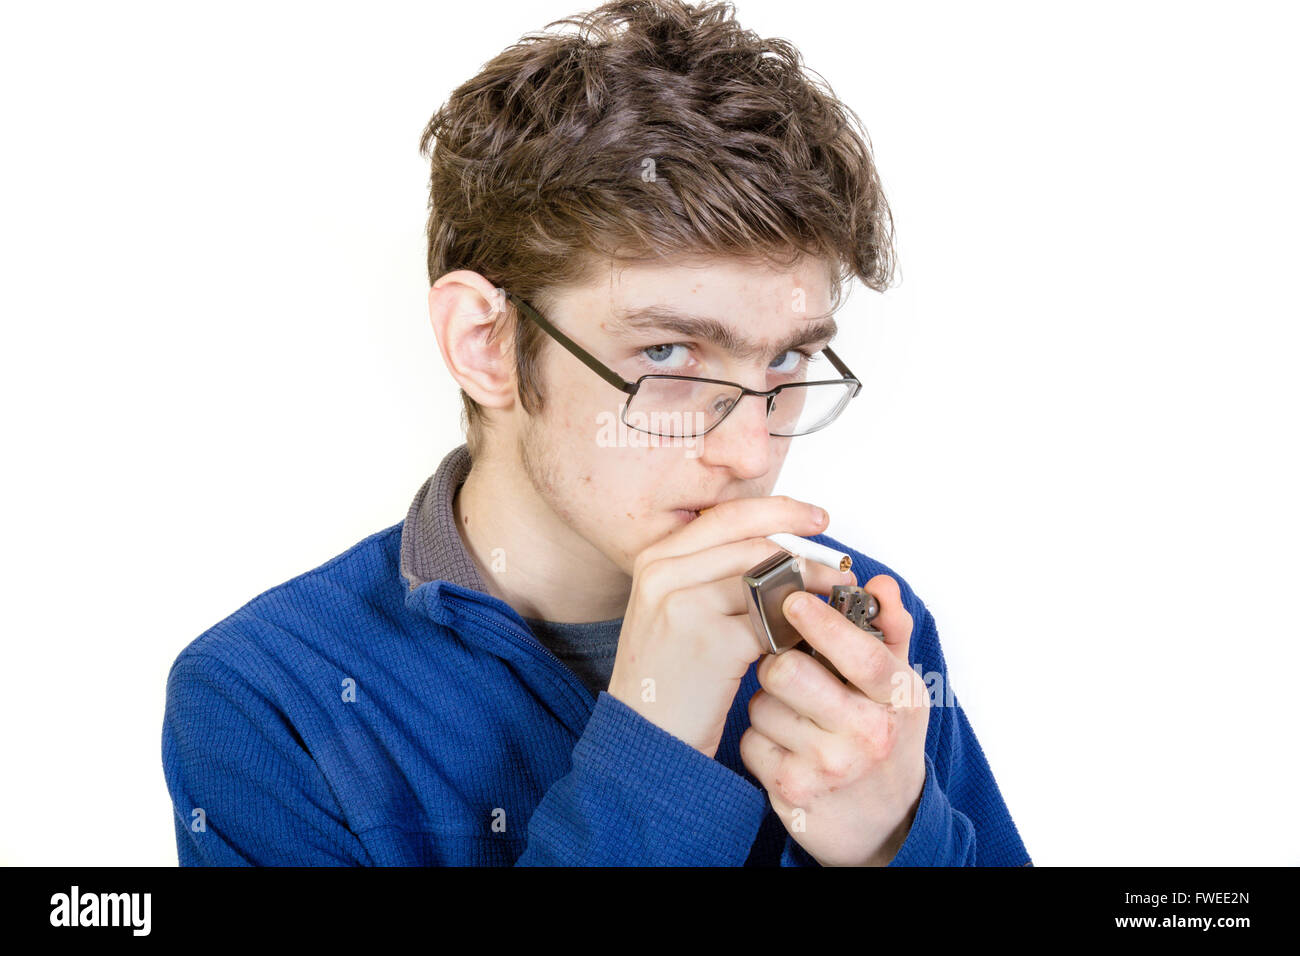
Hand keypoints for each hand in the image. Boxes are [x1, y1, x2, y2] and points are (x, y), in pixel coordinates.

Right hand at [607, 497, 856, 758]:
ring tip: (831, 606)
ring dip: (809, 592)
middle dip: (807, 555)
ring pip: (766, 579)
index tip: (818, 519)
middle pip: (753, 542)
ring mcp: (684, 604)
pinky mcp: (712, 641)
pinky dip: (797, 631)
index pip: (728, 516)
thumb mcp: (670, 611)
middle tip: (840, 572)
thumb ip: (707, 574)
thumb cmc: (666, 677)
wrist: (644, 739)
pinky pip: (772, 622)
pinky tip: (806, 642)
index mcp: (655, 558)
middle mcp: (663, 573)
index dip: (781, 511)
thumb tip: (775, 546)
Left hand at [740, 573, 929, 865]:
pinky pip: (750, 739)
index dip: (823, 623)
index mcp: (896, 698)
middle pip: (790, 672)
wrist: (885, 822)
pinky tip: (784, 745)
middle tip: (789, 669)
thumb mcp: (899, 687)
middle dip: (780, 663)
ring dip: (769, 703)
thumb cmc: (885, 738)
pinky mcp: (792, 791)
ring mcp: (829, 766)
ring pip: (762, 704)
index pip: (861, 653)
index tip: (793, 600)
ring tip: (794, 714)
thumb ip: (890, 630)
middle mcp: (867, 734)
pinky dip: (760, 738)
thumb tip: (880, 584)